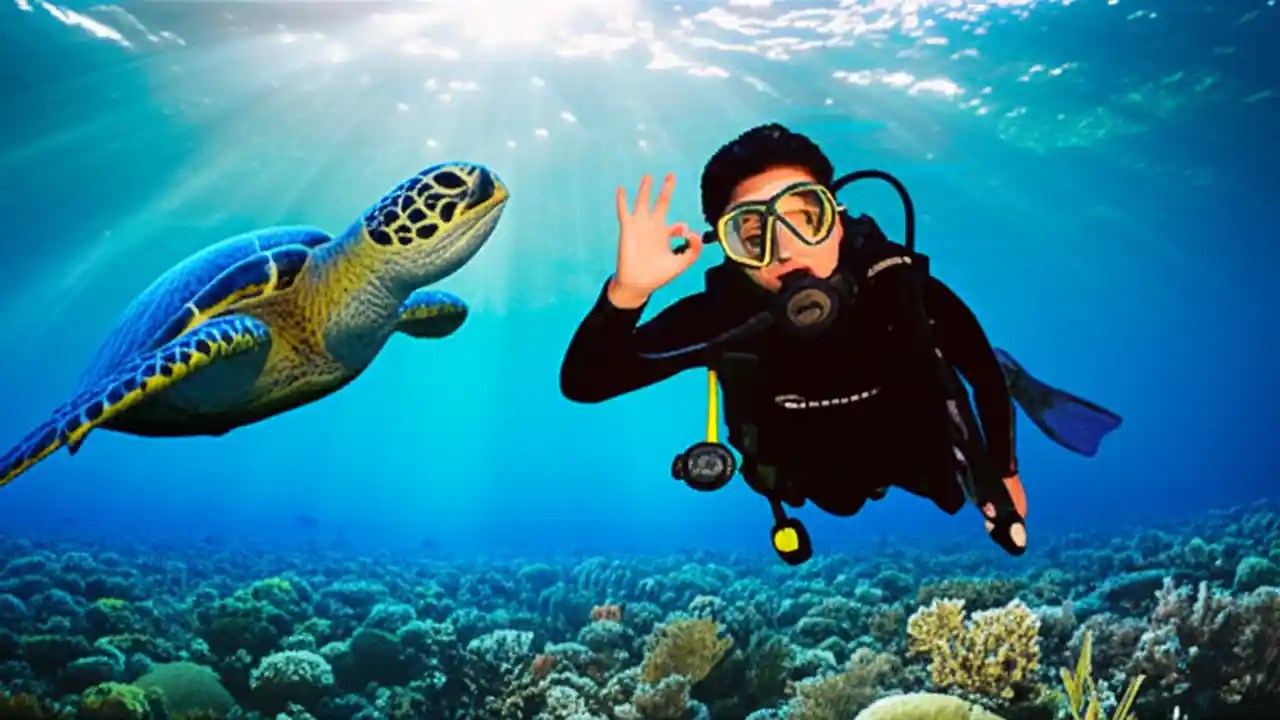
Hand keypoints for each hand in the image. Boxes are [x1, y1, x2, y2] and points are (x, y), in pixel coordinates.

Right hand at [608, 173, 702, 308]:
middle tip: (671, 175)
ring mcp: (640, 227)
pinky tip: (621, 189)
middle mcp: (653, 228)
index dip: (682, 228)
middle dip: (666, 190)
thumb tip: (695, 233)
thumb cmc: (657, 276)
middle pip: (661, 203)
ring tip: (648, 177)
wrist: (638, 284)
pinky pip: (624, 212)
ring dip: (645, 190)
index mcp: (665, 236)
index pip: (677, 226)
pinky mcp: (628, 229)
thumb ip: (693, 251)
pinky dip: (622, 200)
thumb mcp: (681, 264)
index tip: (685, 234)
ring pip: (643, 203)